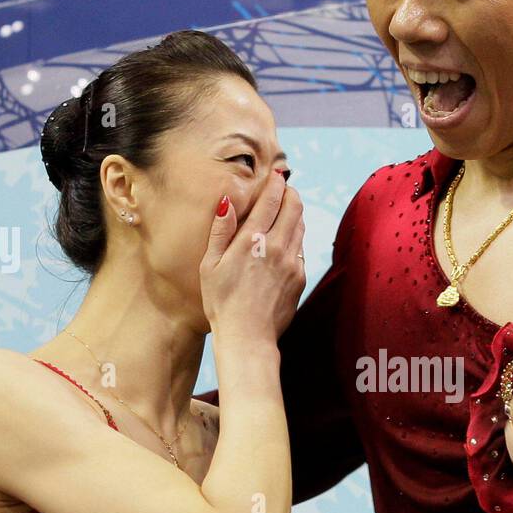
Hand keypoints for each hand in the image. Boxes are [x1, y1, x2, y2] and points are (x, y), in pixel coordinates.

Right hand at [200, 172, 305, 341]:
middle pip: (295, 207)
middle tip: (284, 190)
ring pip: (302, 226)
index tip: (277, 175)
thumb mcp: (210, 265)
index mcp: (252, 240)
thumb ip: (220, 230)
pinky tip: (284, 243)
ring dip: (295, 214)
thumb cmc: (221, 302)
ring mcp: (293, 263)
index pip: (272, 199)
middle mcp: (277, 247)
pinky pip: (301, 249)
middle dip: (291, 194)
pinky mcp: (300, 277)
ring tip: (285, 211)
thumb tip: (226, 201)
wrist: (247, 337)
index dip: (277, 183)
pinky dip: (295, 239)